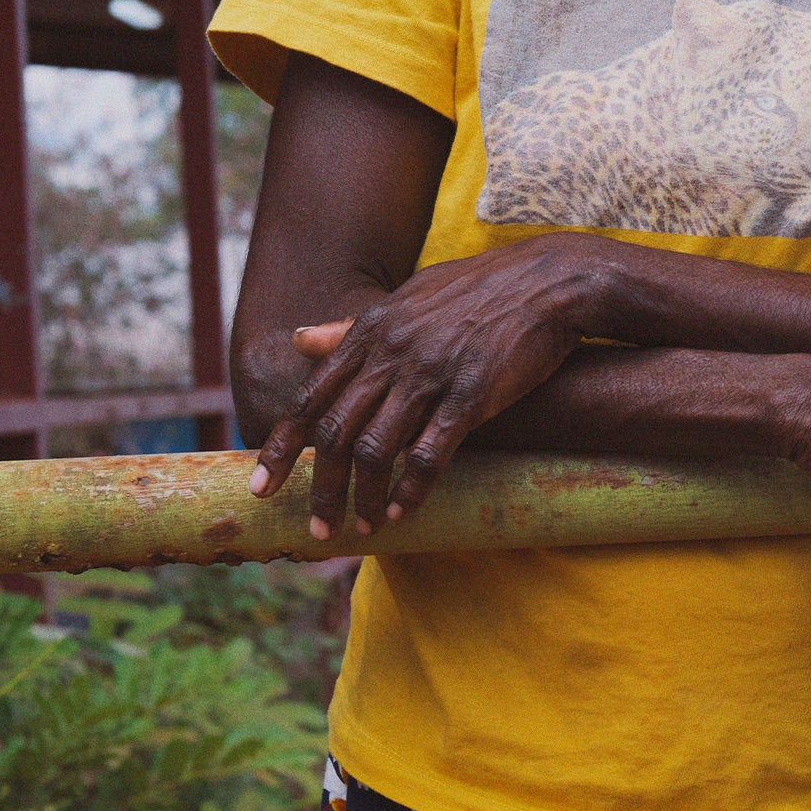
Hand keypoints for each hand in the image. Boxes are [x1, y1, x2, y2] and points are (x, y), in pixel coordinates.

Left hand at [250, 236, 611, 537]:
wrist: (549, 281)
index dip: (282, 448)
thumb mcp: (407, 298)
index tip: (262, 488)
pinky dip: (409, 490)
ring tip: (360, 528)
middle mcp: (391, 353)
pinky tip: (401, 512)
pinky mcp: (470, 396)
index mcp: (370, 331)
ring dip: (362, 498)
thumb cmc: (480, 289)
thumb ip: (352, 328)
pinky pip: (428, 455)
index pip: (310, 399)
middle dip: (320, 488)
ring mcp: (429, 374)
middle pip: (336, 433)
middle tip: (317, 529)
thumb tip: (299, 339)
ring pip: (376, 450)